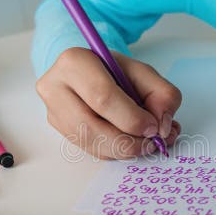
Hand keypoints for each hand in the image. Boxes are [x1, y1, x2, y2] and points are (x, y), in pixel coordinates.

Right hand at [35, 47, 181, 159]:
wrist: (91, 73)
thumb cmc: (115, 72)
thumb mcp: (144, 73)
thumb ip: (162, 94)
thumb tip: (162, 127)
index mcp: (75, 62)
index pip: (102, 97)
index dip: (132, 118)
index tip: (154, 128)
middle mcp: (55, 87)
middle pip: (91, 127)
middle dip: (128, 141)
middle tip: (152, 142)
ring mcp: (53, 111)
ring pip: (90, 143)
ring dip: (123, 150)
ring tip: (146, 143)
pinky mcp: (59, 130)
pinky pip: (90, 150)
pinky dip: (115, 151)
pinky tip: (130, 142)